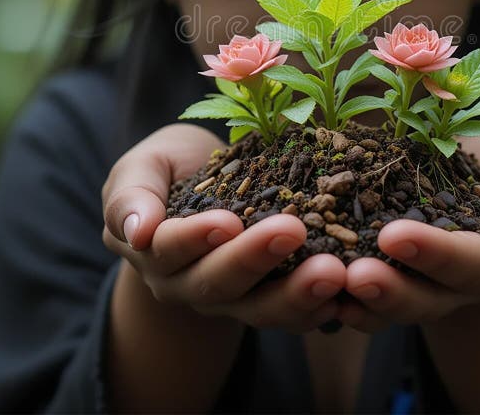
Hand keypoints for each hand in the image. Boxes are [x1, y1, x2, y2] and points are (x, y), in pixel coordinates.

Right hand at [101, 123, 345, 333]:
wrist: (201, 187)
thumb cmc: (171, 167)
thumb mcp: (146, 164)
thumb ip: (132, 192)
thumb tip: (137, 230)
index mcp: (152, 249)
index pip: (169, 248)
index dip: (196, 238)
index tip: (226, 220)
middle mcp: (187, 283)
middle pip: (217, 282)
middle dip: (254, 259)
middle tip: (291, 231)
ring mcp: (229, 298)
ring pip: (259, 307)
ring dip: (296, 292)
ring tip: (333, 270)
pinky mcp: (265, 300)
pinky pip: (291, 315)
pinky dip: (319, 307)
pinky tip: (347, 291)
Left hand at [336, 124, 479, 331]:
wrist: (473, 164)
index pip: (468, 265)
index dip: (434, 254)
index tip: (397, 235)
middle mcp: (450, 282)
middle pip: (422, 296)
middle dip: (389, 287)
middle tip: (354, 274)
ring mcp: (412, 277)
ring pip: (384, 300)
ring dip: (354, 295)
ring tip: (323, 278)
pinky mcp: (377, 261)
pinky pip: (355, 288)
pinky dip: (331, 288)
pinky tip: (302, 275)